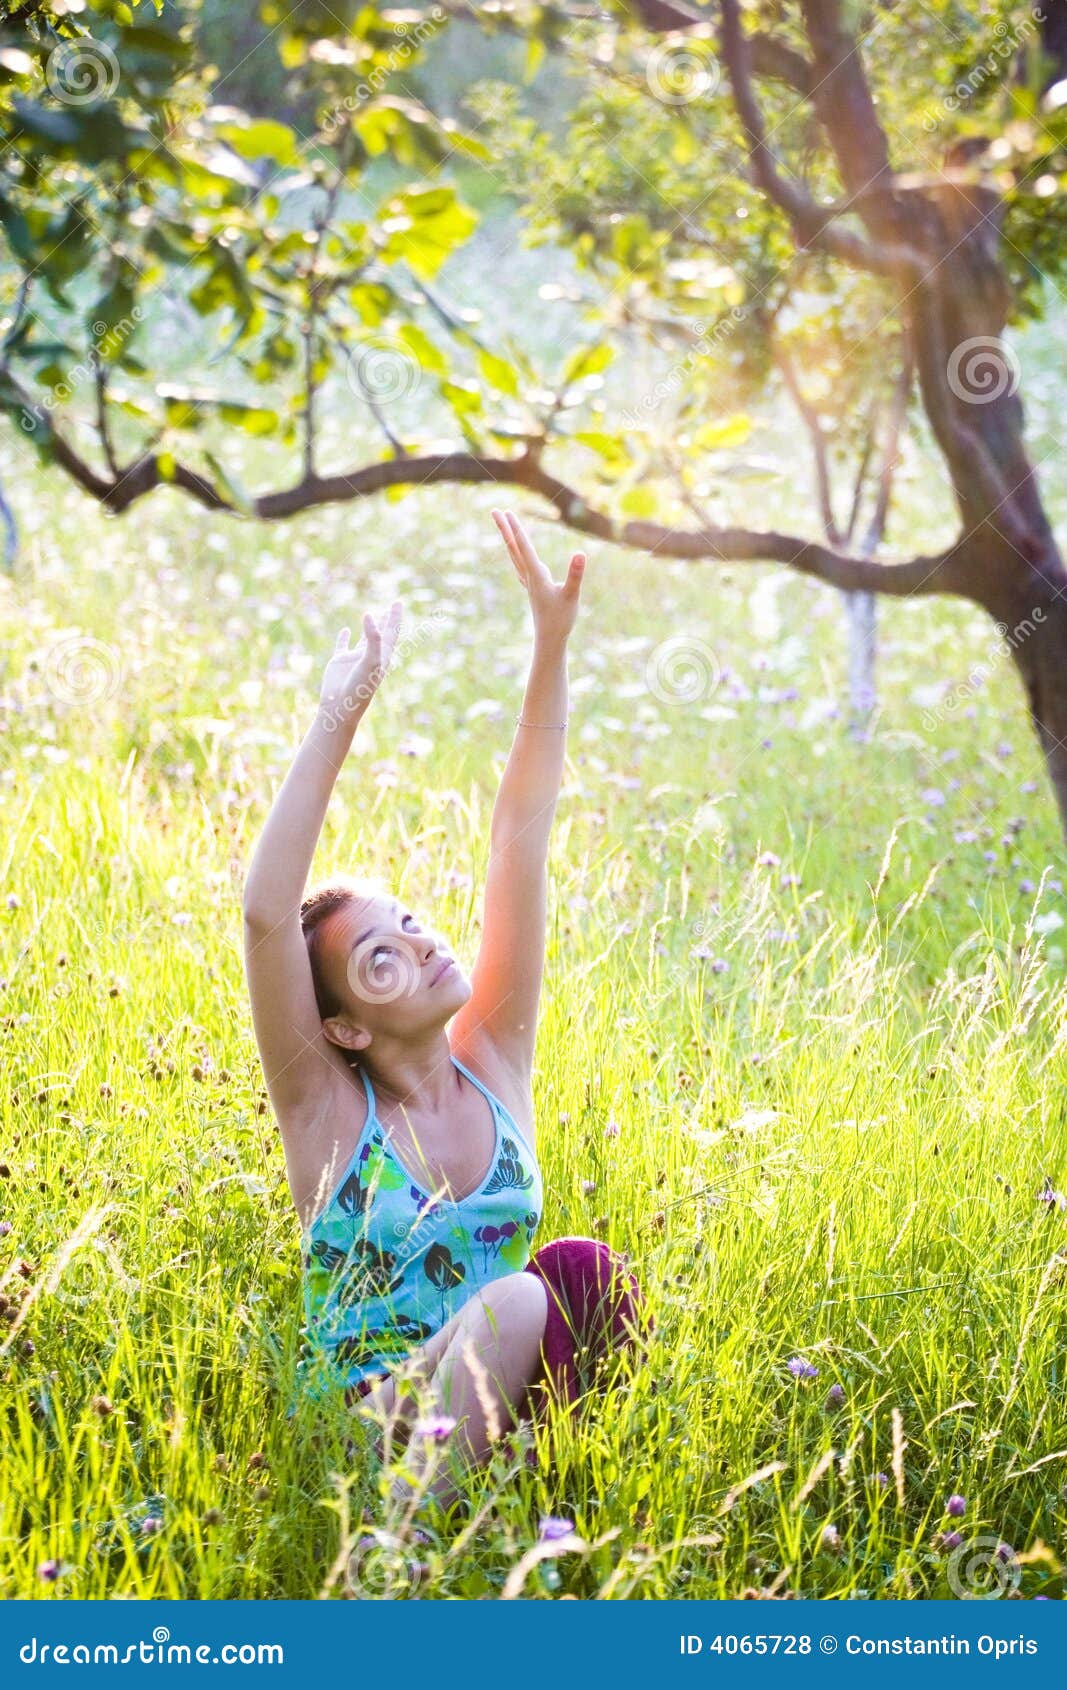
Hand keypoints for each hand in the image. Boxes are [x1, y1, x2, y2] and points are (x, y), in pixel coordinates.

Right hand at [318, 601, 401, 723]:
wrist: (341, 705)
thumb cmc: (359, 687)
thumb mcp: (370, 660)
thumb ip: (372, 638)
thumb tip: (369, 614)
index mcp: (382, 657)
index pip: (391, 633)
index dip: (395, 617)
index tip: (398, 602)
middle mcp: (370, 656)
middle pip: (381, 634)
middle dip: (387, 620)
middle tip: (392, 606)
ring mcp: (355, 658)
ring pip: (364, 639)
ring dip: (369, 627)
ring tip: (373, 614)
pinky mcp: (339, 662)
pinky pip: (342, 646)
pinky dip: (343, 637)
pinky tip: (345, 630)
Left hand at [492, 508, 584, 646]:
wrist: (550, 640)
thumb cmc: (561, 619)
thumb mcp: (572, 595)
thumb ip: (575, 575)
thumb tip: (581, 554)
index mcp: (537, 575)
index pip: (524, 547)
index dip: (516, 529)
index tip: (507, 512)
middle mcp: (529, 576)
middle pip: (514, 548)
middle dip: (505, 528)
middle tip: (494, 510)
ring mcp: (529, 582)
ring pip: (515, 555)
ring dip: (508, 538)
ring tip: (502, 524)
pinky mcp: (533, 588)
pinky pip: (521, 565)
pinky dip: (516, 554)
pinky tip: (515, 553)